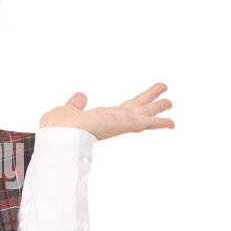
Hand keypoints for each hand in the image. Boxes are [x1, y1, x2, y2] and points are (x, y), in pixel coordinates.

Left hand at [39, 82, 174, 140]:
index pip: (120, 112)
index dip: (131, 108)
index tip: (140, 104)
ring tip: (170, 101)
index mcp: (100, 119)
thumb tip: (81, 96)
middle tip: (164, 97)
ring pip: (144, 113)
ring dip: (157, 107)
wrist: (60, 134)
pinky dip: (160, 122)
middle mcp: (112, 122)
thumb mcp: (68, 110)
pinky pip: (147, 123)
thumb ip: (76, 104)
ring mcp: (120, 123)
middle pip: (136, 109)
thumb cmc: (58, 127)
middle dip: (149, 102)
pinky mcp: (126, 125)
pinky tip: (172, 122)